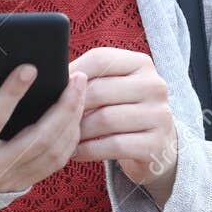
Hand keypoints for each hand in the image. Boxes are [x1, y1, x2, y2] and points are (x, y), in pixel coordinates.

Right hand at [0, 64, 87, 193]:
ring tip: (80, 89)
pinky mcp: (23, 184)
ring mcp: (11, 180)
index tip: (30, 68)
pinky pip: (57, 162)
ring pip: (54, 152)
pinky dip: (71, 136)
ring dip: (73, 119)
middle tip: (77, 77)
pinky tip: (76, 112)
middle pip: (39, 139)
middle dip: (63, 107)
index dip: (10, 94)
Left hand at [68, 47, 178, 205]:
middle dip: (72, 106)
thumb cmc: (122, 110)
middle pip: (99, 90)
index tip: (54, 87)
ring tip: (64, 136)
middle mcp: (155, 86)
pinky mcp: (156, 144)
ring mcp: (160, 115)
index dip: (73, 73)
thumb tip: (51, 78)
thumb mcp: (112, 87)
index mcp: (141, 64)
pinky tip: (76, 152)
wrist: (156, 146)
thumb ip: (87, 78)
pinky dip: (89, 150)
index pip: (100, 59)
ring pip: (105, 119)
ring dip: (78, 131)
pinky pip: (114, 145)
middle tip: (54, 118)